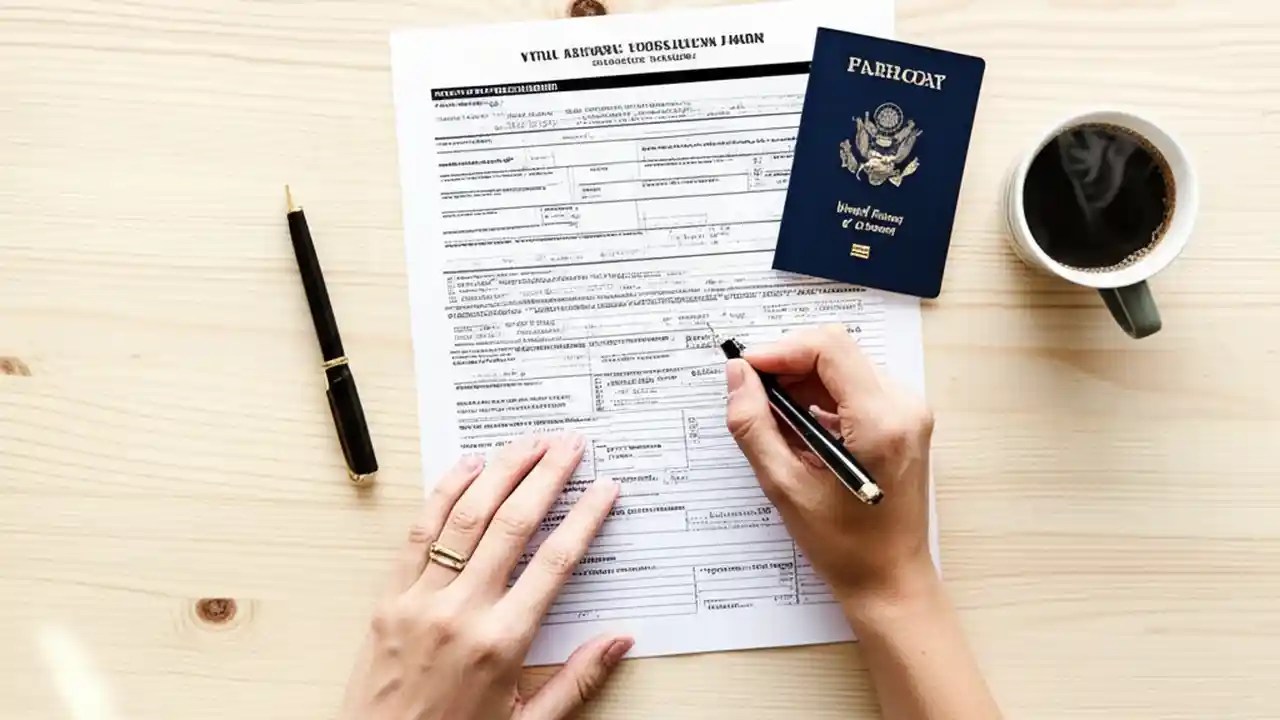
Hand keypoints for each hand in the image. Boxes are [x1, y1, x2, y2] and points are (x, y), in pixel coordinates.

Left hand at [339, 434, 632, 719]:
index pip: (556, 562)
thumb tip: (621, 640)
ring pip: (466, 517)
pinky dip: (443, 494)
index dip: (584, 517)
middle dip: (547, 477)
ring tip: (526, 443)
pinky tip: (466, 468)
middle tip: (570, 446)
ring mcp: (422, 600)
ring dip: (500, 473)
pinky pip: (419, 534)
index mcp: (503, 642)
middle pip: (514, 525)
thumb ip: (578, 679)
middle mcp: (463, 612)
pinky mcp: (389, 599)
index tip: (605, 490)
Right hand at [724, 325, 935, 607]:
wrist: (890, 580)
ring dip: (802, 382)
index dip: (779, 350)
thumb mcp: (785, 486)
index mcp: (880, 421)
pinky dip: (821, 397)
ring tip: (775, 421)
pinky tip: (800, 430)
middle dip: (787, 365)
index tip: (745, 369)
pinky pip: (856, 387)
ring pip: (844, 366)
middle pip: (836, 352)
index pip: (828, 348)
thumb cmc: (844, 546)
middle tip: (752, 395)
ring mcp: (909, 413)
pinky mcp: (904, 421)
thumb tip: (737, 375)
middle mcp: (904, 407)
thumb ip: (754, 425)